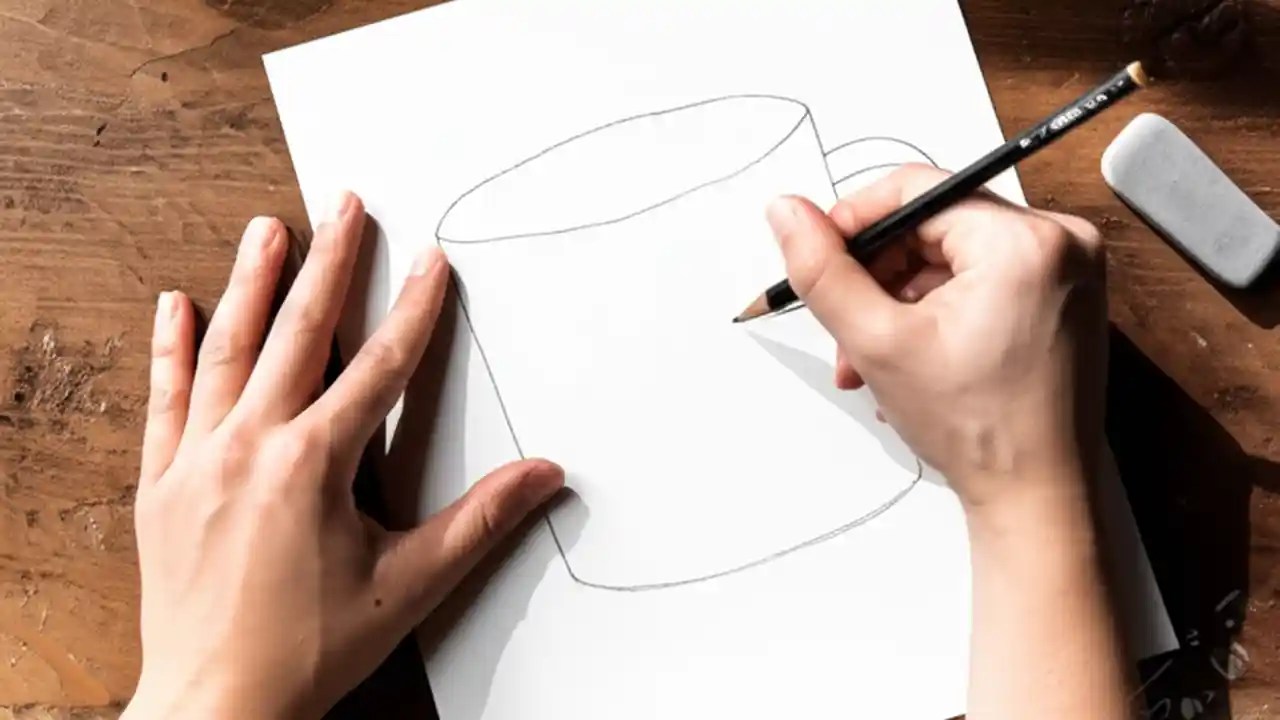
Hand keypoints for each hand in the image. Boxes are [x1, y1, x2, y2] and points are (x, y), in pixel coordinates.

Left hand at [125, 193, 563, 719]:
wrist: (215, 707)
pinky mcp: (161, 484)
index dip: (412, 311)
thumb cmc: (309, 651)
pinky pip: (164, 399)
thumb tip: (543, 476)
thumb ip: (480, 521)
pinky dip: (169, 349)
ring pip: (226, 350)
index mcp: (312, 465)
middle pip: (297, 333)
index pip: (376, 366)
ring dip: (251, 284)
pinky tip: (174, 304)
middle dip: (330, 263)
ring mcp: (197, 460)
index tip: (430, 264)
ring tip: (269, 230)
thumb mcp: (410, 585)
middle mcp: (249, 447)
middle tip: (346, 206)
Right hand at [768, 164, 1106, 509]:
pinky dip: (937, 309)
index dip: (854, 221)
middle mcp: (1061, 240)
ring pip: (952, 256)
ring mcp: (1069, 268)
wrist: (1040, 497)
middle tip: (845, 331)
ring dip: (900, 300)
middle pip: (933, 224)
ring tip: (872, 359)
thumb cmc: (981, 431)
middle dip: (877, 277)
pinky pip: (981, 277)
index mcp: (1025, 240)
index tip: (820, 258)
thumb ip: (824, 270)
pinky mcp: (1064, 294)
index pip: (917, 188)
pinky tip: (912, 355)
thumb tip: (788, 212)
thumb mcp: (878, 342)